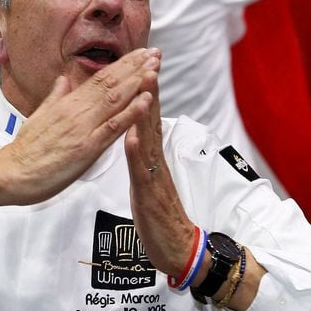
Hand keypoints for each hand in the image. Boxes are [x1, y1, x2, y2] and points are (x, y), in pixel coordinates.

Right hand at [0, 48, 159, 209]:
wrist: (11, 173)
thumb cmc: (25, 149)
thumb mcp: (39, 115)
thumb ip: (55, 97)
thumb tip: (63, 80)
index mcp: (68, 103)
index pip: (100, 78)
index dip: (123, 65)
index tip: (140, 53)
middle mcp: (78, 110)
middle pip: (112, 83)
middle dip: (135, 67)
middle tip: (156, 52)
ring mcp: (83, 128)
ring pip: (115, 99)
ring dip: (138, 82)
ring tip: (155, 67)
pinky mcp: (86, 147)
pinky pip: (112, 127)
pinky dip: (130, 113)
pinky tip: (146, 100)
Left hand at [124, 72, 194, 278]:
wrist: (179, 250)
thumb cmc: (160, 218)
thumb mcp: (147, 181)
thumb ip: (142, 159)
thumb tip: (135, 136)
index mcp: (152, 158)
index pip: (148, 118)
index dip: (146, 90)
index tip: (143, 63)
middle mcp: (156, 162)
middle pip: (151, 120)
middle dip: (150, 89)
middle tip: (149, 59)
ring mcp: (154, 177)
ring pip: (149, 139)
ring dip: (145, 111)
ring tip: (144, 84)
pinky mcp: (150, 196)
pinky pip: (142, 172)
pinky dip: (137, 154)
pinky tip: (131, 137)